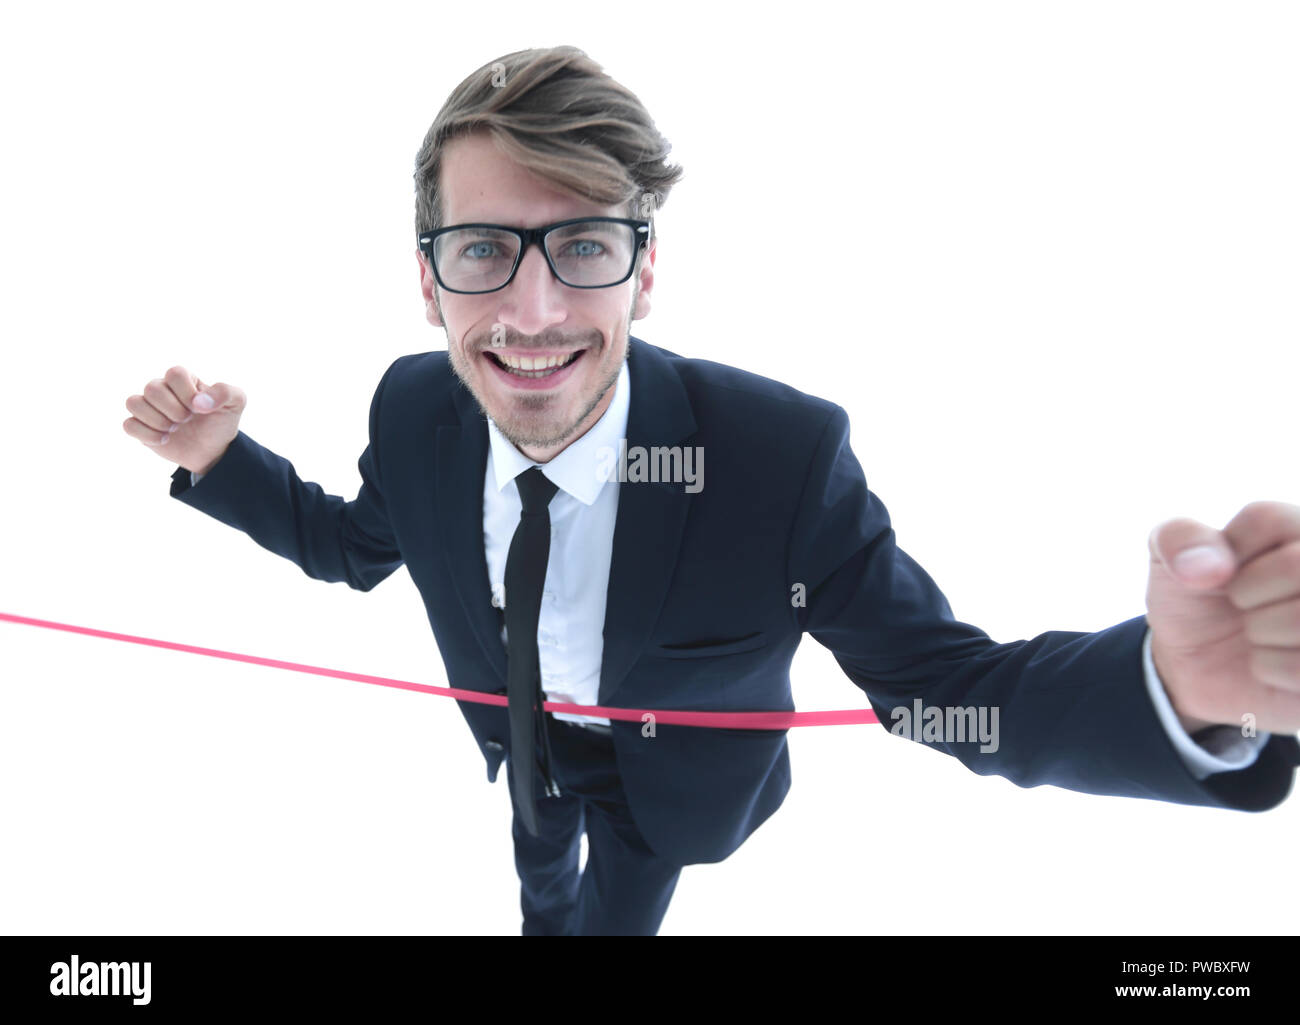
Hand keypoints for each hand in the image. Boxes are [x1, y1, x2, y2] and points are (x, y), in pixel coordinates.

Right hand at [123, 366, 245, 475]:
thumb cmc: (221, 421)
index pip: (174, 373)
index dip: (186, 393)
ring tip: (173, 430)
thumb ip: (226, 392)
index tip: (200, 409)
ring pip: (134, 403)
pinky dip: (147, 434)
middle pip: (152, 388)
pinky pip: (128, 425)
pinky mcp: (140, 425)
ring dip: (157, 421)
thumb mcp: (236, 403)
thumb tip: (199, 403)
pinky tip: (164, 440)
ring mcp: (148, 407)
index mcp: (183, 379)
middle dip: (173, 410)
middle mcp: (162, 389)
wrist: (212, 450)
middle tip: (186, 420)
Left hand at [1146, 501, 1299, 735]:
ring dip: (1260, 633)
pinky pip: (1299, 666)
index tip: (1223, 572)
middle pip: (1293, 565)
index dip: (1224, 554)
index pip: (1266, 518)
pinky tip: (1272, 659)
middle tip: (1242, 605)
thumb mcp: (1170, 559)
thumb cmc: (1195, 601)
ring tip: (1260, 631)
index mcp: (1298, 526)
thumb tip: (1211, 569)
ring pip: (1299, 619)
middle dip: (1245, 593)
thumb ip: (1178, 539)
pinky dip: (1269, 668)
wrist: (1199, 666)